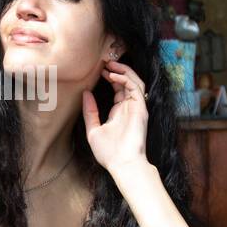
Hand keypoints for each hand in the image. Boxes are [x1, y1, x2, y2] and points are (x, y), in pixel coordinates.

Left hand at [82, 59, 149, 174]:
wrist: (122, 164)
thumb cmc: (108, 153)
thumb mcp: (93, 129)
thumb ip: (90, 111)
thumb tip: (85, 93)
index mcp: (119, 111)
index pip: (118, 88)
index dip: (111, 77)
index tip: (100, 70)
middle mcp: (129, 107)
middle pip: (128, 82)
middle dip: (118, 70)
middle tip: (105, 62)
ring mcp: (137, 107)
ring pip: (135, 81)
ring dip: (123, 71)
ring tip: (110, 65)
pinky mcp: (141, 109)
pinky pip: (136, 88)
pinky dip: (126, 79)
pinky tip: (113, 76)